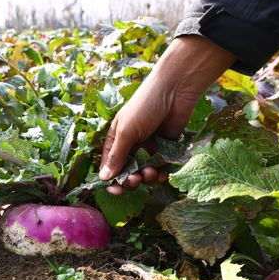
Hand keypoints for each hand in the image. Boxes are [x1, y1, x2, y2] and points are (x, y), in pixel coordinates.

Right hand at [99, 35, 235, 194]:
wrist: (175, 90)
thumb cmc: (145, 105)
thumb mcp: (127, 131)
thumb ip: (117, 156)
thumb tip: (103, 178)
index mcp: (116, 139)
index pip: (109, 165)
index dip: (110, 179)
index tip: (115, 189)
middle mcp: (131, 144)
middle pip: (127, 171)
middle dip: (130, 179)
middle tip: (135, 180)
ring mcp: (149, 147)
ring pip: (144, 172)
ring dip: (146, 177)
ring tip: (151, 173)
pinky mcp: (166, 148)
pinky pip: (162, 167)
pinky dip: (162, 173)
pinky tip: (163, 174)